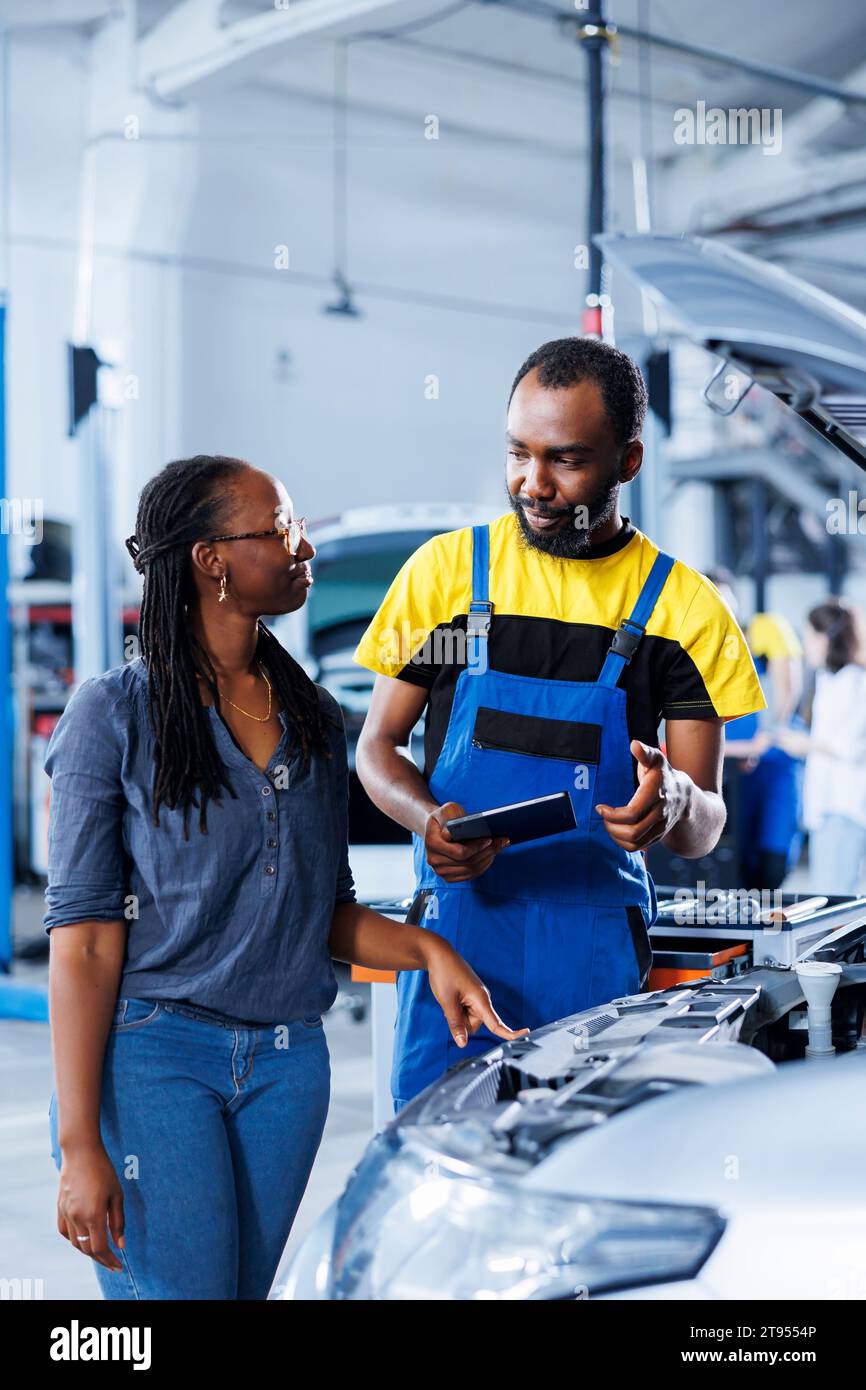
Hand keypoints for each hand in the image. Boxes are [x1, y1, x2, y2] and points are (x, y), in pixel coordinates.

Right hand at [56, 1143, 124, 1272]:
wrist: (80, 1153)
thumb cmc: (103, 1170)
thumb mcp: (117, 1195)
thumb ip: (118, 1222)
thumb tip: (120, 1244)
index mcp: (93, 1214)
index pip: (100, 1248)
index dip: (110, 1260)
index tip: (119, 1266)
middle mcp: (77, 1218)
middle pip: (87, 1249)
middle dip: (101, 1259)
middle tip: (113, 1263)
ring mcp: (66, 1214)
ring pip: (76, 1243)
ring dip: (88, 1251)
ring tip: (101, 1252)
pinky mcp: (60, 1208)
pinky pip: (65, 1232)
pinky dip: (75, 1240)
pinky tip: (84, 1238)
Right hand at [423, 801, 508, 882]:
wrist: (437, 828)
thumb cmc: (446, 817)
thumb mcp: (448, 809)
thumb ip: (451, 817)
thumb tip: (452, 834)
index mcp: (431, 842)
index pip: (459, 852)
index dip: (477, 847)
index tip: (490, 839)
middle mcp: (434, 859)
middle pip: (468, 863)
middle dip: (488, 852)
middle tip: (502, 841)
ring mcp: (441, 870)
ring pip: (471, 870)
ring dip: (488, 859)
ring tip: (499, 847)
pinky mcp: (449, 876)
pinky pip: (470, 875)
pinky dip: (483, 866)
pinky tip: (491, 855)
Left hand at [423, 937, 529, 1047]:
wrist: (440, 955)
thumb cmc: (444, 974)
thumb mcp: (447, 1002)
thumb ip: (456, 1024)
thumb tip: (462, 1044)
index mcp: (481, 1000)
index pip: (497, 1023)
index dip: (510, 1032)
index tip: (525, 1035)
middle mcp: (482, 999)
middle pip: (475, 1025)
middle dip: (462, 1022)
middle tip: (450, 1005)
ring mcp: (476, 997)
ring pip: (468, 1019)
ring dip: (458, 1015)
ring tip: (450, 997)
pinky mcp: (470, 996)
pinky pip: (465, 1011)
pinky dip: (457, 1009)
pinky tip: (451, 997)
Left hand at [595, 739, 689, 852]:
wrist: (686, 797)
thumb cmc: (664, 774)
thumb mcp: (657, 760)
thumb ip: (645, 753)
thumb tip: (634, 744)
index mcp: (656, 793)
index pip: (633, 812)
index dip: (613, 814)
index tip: (600, 807)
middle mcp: (660, 812)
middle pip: (633, 831)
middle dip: (611, 826)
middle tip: (603, 815)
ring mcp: (661, 827)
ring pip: (635, 842)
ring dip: (615, 836)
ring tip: (608, 823)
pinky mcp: (658, 836)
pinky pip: (638, 847)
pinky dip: (623, 843)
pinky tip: (616, 831)